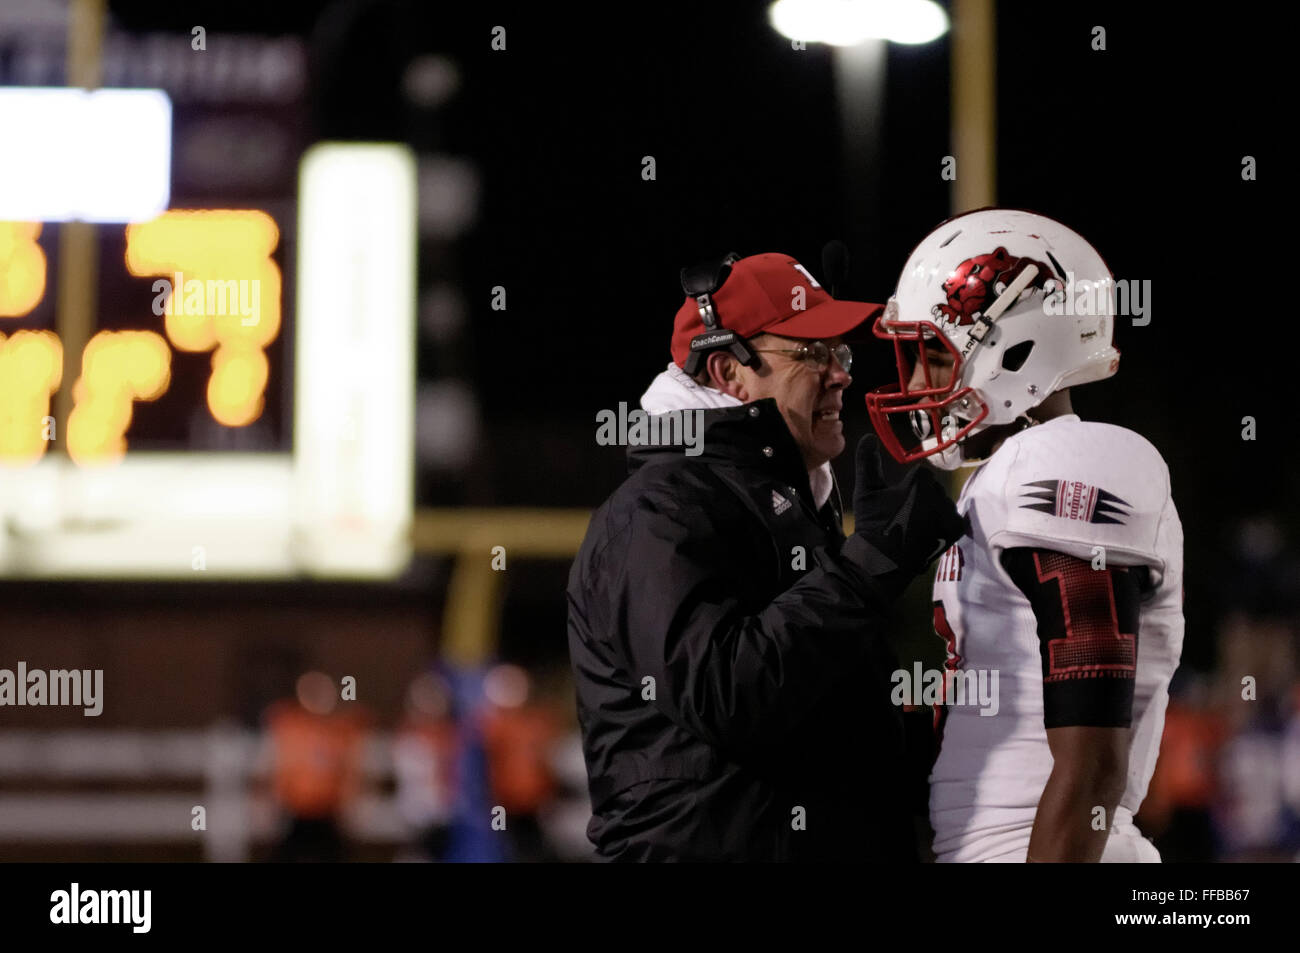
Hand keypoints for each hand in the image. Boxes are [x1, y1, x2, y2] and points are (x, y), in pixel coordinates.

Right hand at [852, 434, 966, 574]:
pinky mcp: (956, 530)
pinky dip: (943, 524)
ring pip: (943, 503)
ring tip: (915, 526)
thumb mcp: (866, 490)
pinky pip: (953, 519)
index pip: (919, 475)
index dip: (906, 489)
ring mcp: (950, 512)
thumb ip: (868, 461)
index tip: (896, 503)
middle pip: (933, 489)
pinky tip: (928, 532)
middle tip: (904, 516)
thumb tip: (869, 436)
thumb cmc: (872, 524)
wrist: (881, 561)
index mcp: (921, 480)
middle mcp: (940, 493)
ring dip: (933, 511)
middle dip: (922, 499)